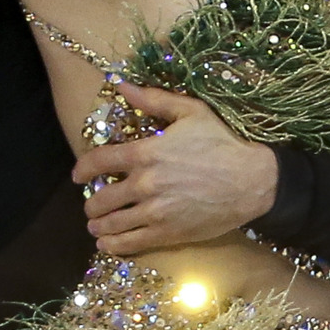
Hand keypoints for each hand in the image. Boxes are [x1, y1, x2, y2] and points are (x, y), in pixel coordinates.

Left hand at [72, 83, 277, 253]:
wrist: (252, 180)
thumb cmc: (221, 142)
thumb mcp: (190, 112)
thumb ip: (153, 100)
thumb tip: (121, 85)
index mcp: (145, 153)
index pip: (99, 161)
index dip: (83, 169)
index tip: (78, 175)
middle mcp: (145, 184)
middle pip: (102, 198)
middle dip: (91, 203)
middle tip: (91, 205)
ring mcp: (156, 211)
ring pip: (113, 223)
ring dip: (98, 225)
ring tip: (95, 225)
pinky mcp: (169, 233)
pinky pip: (132, 243)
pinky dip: (114, 245)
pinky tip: (106, 244)